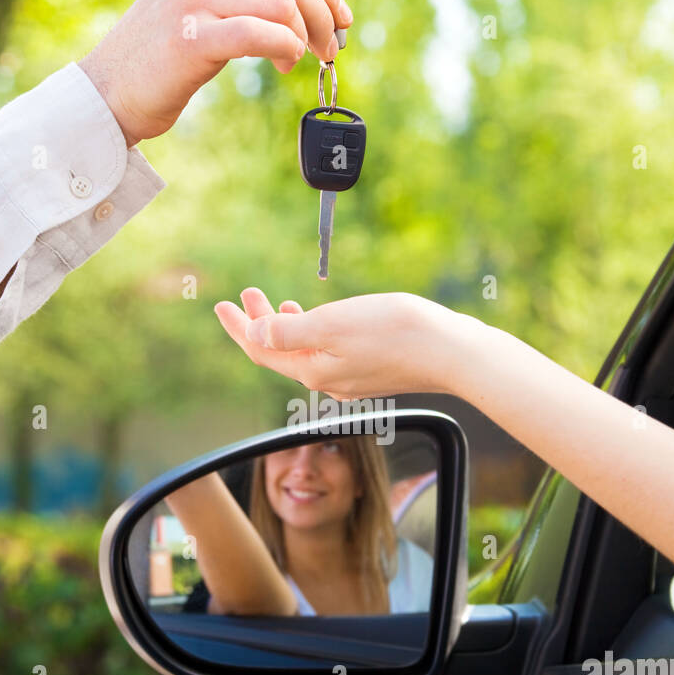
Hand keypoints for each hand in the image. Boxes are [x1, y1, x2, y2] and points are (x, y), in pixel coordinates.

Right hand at [79, 0, 352, 145]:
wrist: (110, 88)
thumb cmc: (164, 52)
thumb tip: (315, 5)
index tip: (343, 19)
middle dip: (325, 17)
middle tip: (331, 49)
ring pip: (284, 5)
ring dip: (307, 38)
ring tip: (299, 61)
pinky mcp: (194, 34)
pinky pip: (263, 34)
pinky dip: (287, 50)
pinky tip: (283, 64)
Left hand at [214, 287, 461, 398]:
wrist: (452, 353)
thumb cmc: (396, 333)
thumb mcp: (332, 324)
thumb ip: (289, 331)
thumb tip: (255, 333)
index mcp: (312, 370)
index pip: (262, 351)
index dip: (239, 328)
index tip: (221, 304)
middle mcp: (328, 381)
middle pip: (280, 353)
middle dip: (259, 323)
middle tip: (246, 293)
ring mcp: (351, 378)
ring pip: (304, 353)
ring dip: (286, 326)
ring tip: (278, 302)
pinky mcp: (372, 371)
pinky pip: (328, 354)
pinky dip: (313, 334)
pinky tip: (320, 319)